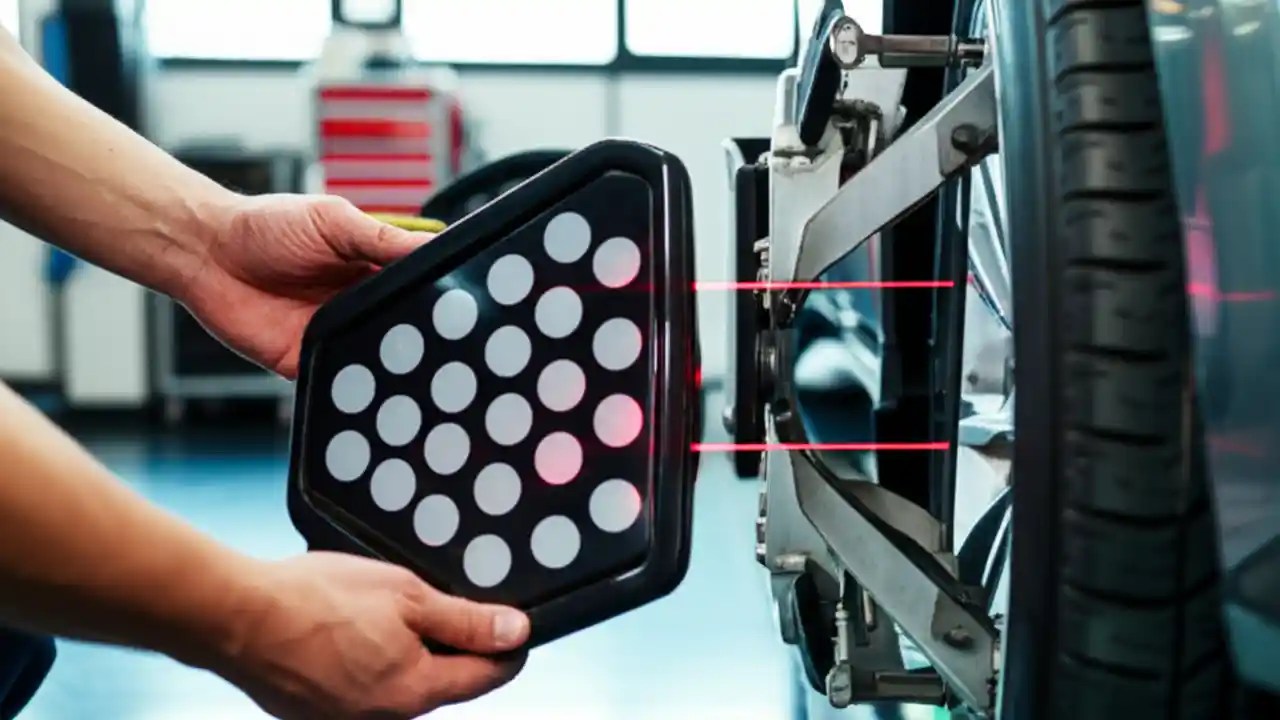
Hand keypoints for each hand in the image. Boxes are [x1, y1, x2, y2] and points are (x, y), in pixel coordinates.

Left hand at [183, 194, 431, 378]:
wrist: (205, 253)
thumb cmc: (264, 226)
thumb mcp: (333, 220)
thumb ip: (381, 239)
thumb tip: (436, 247)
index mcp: (372, 269)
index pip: (419, 289)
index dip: (439, 299)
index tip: (460, 307)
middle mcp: (358, 305)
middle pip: (403, 330)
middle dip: (420, 338)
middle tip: (442, 344)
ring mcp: (335, 335)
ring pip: (377, 361)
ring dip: (391, 365)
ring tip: (412, 369)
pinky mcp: (307, 362)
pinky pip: (339, 383)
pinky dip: (352, 386)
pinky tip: (366, 383)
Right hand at [216, 552, 528, 719]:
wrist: (237, 616)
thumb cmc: (316, 600)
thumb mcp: (407, 594)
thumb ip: (466, 620)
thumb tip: (515, 633)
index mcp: (416, 690)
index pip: (487, 677)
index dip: (508, 649)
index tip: (516, 629)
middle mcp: (386, 718)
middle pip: (444, 683)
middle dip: (452, 647)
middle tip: (443, 606)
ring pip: (401, 686)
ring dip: (407, 654)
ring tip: (385, 612)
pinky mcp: (317, 714)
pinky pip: (362, 690)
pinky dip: (368, 663)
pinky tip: (350, 633)